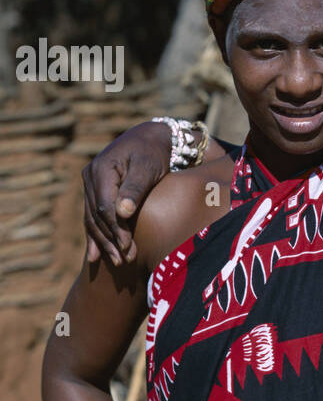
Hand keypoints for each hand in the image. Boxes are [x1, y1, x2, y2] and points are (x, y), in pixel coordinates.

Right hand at [83, 122, 173, 265]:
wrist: (151, 139)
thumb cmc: (153, 153)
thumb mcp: (148, 168)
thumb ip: (135, 189)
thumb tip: (122, 212)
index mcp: (101, 169)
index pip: (105, 207)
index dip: (115, 229)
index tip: (128, 247)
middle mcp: (91, 176)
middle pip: (96, 216)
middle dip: (110, 240)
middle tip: (124, 261)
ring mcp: (90, 184)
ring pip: (93, 218)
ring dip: (103, 242)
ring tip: (117, 262)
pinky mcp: (95, 191)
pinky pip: (92, 216)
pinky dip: (95, 236)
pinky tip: (95, 257)